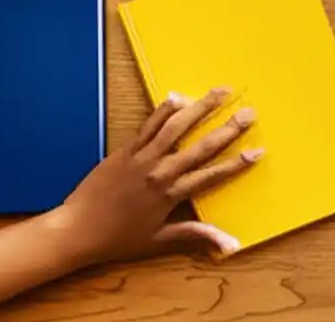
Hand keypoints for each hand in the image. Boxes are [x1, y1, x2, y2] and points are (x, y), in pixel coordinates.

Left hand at [53, 88, 263, 263]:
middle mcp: (160, 171)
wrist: (76, 229)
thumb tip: (231, 244)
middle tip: (249, 112)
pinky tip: (178, 96)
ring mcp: (142, 157)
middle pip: (200, 146)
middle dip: (228, 128)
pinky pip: (149, 124)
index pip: (212, 174)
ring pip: (176, 126)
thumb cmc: (118, 238)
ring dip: (200, 107)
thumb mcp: (160, 239)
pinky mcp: (125, 149)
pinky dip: (164, 109)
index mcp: (171, 194)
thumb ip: (196, 234)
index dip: (237, 163)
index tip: (258, 150)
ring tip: (219, 91)